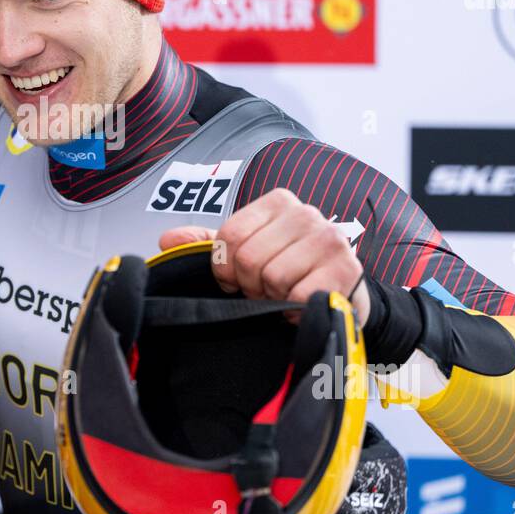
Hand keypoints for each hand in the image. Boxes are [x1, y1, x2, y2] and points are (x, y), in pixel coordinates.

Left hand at [158, 187, 370, 327]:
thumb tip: (167, 240)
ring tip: (287, 294)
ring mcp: (330, 239)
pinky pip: (298, 296)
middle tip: (268, 290)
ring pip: (273, 277)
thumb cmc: (289, 271)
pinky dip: (295, 311)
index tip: (240, 279)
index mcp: (278, 202)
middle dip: (253, 285)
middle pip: (249, 258)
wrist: (339, 296)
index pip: (229, 237)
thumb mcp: (245, 254)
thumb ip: (207, 245)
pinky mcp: (347, 269)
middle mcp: (306, 213)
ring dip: (275, 298)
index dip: (226, 269)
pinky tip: (303, 304)